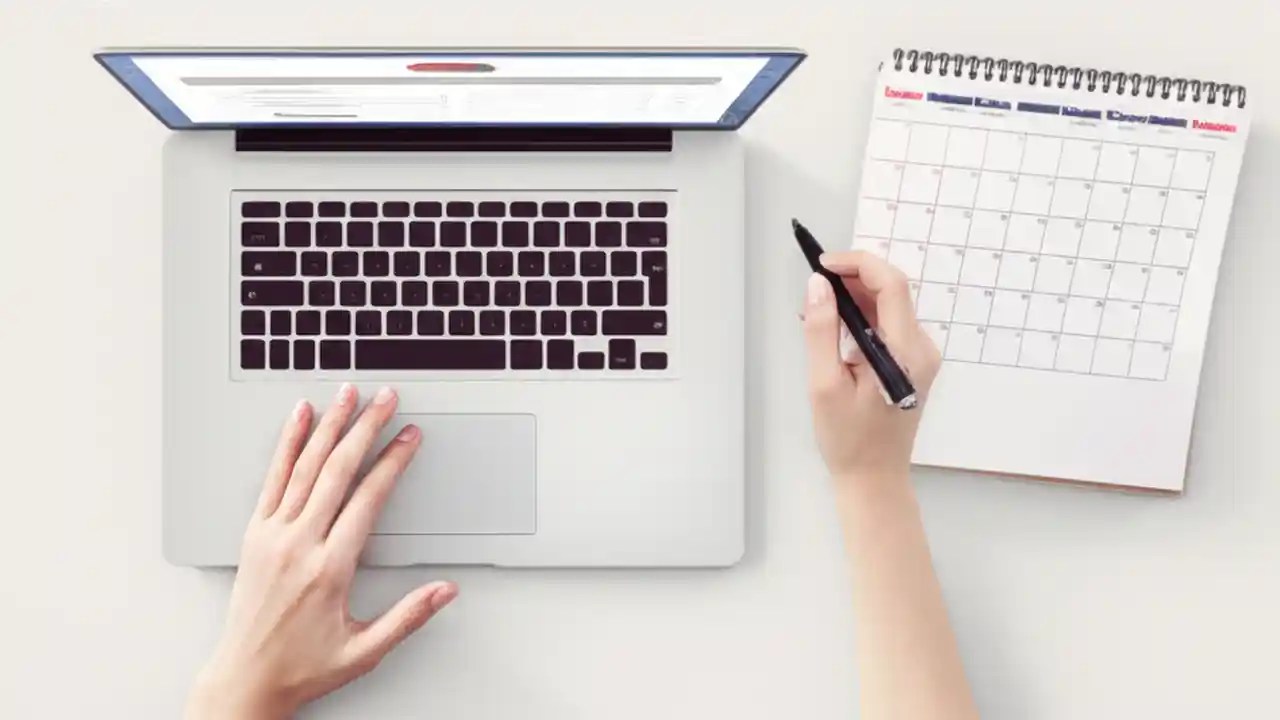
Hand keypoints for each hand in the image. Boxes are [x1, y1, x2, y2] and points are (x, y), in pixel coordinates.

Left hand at [187, 385, 457, 719]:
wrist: (244, 679)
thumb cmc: (302, 667)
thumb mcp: (365, 651)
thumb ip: (409, 616)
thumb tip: (445, 591)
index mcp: (329, 569)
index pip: (367, 499)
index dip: (393, 462)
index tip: (410, 437)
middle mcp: (298, 544)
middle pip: (337, 470)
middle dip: (365, 428)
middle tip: (385, 399)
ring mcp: (272, 535)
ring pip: (304, 467)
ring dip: (329, 425)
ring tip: (346, 394)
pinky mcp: (254, 534)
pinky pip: (272, 478)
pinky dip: (287, 444)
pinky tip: (299, 418)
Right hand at [802, 251, 941, 482]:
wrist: (874, 478)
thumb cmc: (847, 439)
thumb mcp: (824, 384)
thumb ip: (821, 330)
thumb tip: (818, 285)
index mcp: (905, 352)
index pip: (890, 285)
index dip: (856, 264)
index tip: (821, 264)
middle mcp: (922, 348)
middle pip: (891, 291)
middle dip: (850, 280)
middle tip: (811, 291)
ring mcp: (921, 356)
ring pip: (889, 306)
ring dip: (853, 299)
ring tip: (814, 312)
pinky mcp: (914, 363)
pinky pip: (888, 325)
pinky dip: (861, 318)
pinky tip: (833, 331)